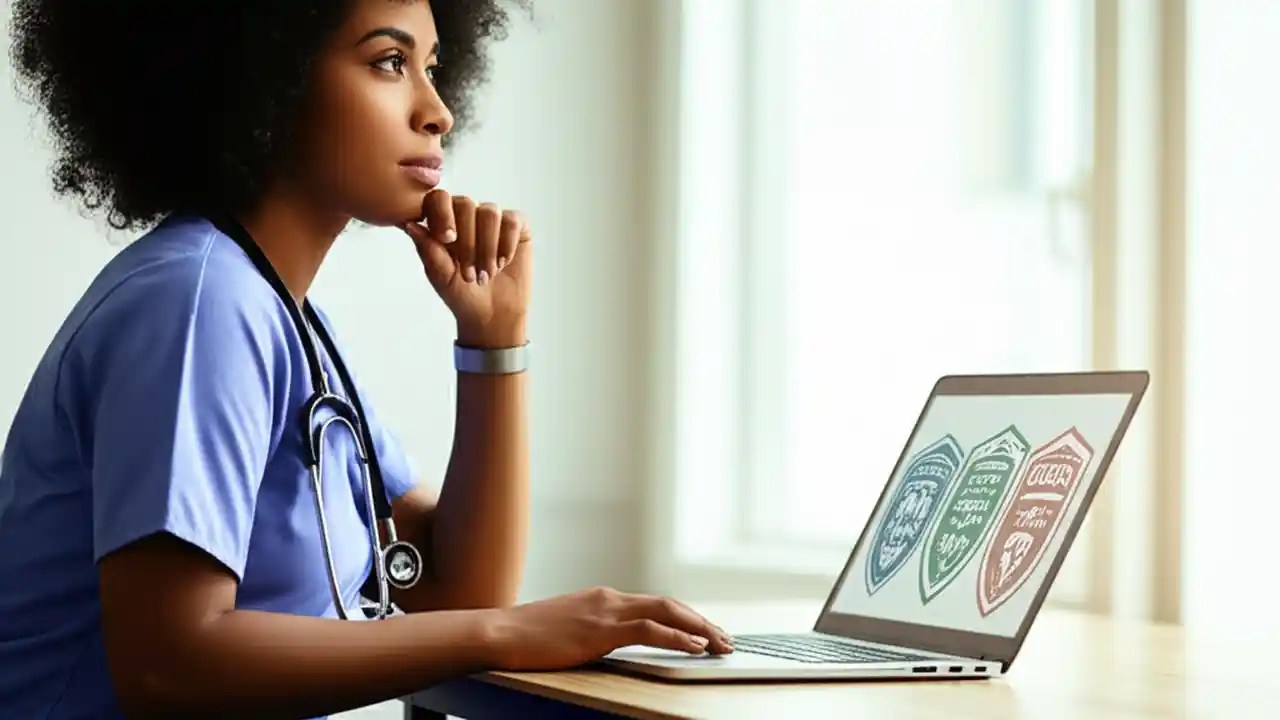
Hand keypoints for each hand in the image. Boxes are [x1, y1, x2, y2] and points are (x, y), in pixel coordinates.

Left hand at [403, 189, 531, 347]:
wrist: (492, 314)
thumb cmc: (461, 294)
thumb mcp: (440, 275)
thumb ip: (428, 249)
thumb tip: (410, 225)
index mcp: (442, 221)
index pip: (438, 198)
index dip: (442, 213)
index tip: (447, 239)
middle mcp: (467, 215)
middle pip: (465, 204)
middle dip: (467, 242)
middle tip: (469, 275)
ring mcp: (492, 219)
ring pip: (489, 213)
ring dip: (487, 248)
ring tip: (486, 275)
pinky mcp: (517, 226)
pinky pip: (512, 221)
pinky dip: (506, 244)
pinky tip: (503, 263)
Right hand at [486, 587, 734, 670]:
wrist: (500, 634)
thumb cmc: (527, 638)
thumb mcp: (568, 629)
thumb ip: (594, 631)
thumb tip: (609, 643)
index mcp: (603, 598)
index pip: (655, 604)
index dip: (685, 618)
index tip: (705, 633)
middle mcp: (610, 598)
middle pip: (669, 604)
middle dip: (701, 622)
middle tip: (725, 639)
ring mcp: (606, 611)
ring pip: (666, 612)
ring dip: (699, 628)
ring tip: (720, 644)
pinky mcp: (600, 630)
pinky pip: (649, 630)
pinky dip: (676, 637)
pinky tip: (694, 646)